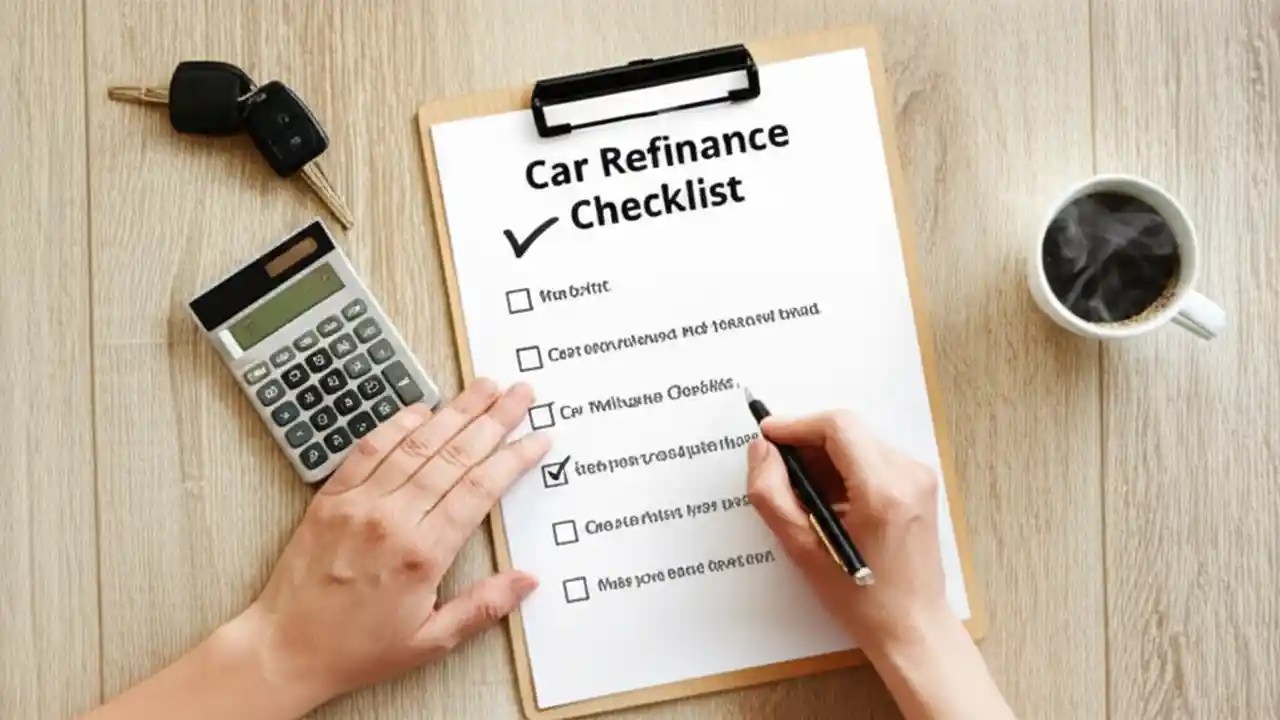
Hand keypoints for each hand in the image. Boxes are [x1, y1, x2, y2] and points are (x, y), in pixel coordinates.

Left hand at [228, 379, 548, 710]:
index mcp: (422, 554)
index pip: (481, 489)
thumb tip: (527, 581)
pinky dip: (397, 424)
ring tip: (483, 388)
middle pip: (456, 454)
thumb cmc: (356, 649)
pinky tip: (420, 408)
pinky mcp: (331, 498)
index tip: (538, 439)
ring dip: (455, 411)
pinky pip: (369, 449)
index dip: (514, 458)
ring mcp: (359, 503)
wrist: (285, 648)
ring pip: (417, 444)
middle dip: (494, 419)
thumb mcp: (430, 641)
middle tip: (520, 394)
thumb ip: (483, 607)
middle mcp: (392, 519)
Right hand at [746, 411, 950, 653]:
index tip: (767, 435)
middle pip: (848, 430)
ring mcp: (918, 478)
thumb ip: (772, 495)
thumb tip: (761, 451)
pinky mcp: (919, 485)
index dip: (796, 425)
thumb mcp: (803, 550)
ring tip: (803, 494)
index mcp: (883, 490)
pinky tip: (829, 501)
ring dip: (825, 456)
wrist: (912, 626)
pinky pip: (873, 457)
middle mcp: (908, 475)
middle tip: (779, 470)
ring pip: (859, 441)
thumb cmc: (863, 599)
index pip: (838, 426)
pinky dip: (844, 468)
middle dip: (807, 442)